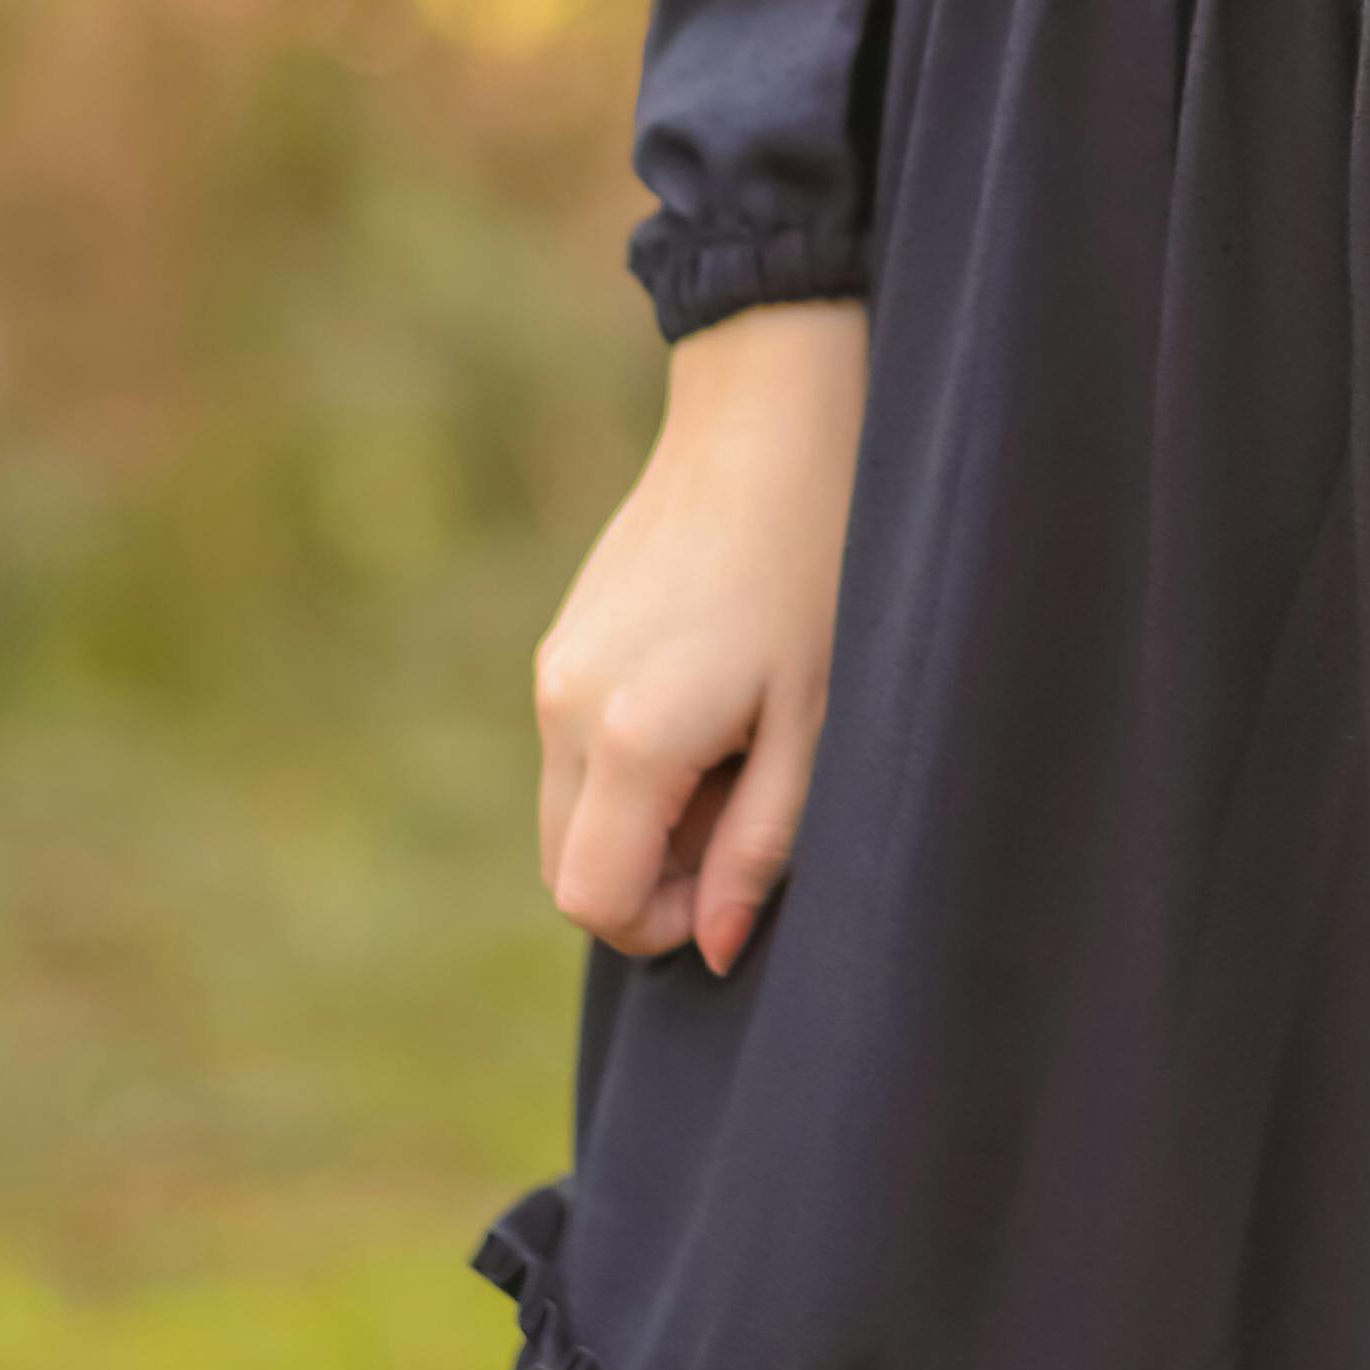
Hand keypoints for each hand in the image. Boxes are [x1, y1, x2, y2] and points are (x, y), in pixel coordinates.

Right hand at [529, 297, 867, 973]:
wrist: (769, 421)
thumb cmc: (815, 569)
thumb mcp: (815, 723)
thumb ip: (758, 847)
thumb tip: (710, 948)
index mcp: (626, 737)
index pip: (593, 902)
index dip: (662, 924)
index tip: (735, 879)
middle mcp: (564, 705)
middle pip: (566, 864)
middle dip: (648, 875)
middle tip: (745, 808)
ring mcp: (553, 665)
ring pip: (568, 806)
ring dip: (640, 816)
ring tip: (738, 740)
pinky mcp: (563, 635)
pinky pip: (572, 745)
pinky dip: (627, 761)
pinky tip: (710, 693)